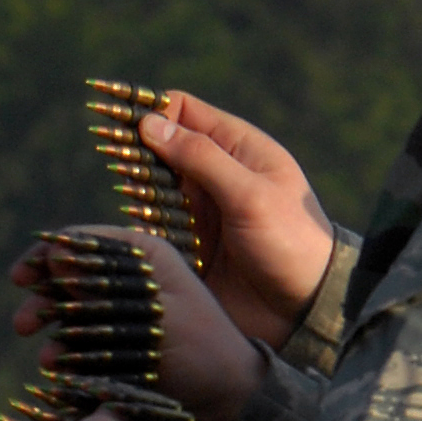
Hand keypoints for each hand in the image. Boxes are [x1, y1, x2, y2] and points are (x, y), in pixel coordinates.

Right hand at [5, 229, 268, 420]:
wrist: (227, 403)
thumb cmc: (202, 350)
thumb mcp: (156, 312)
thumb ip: (107, 284)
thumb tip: (57, 252)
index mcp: (144, 256)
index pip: (84, 241)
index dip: (46, 254)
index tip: (20, 277)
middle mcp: (131, 279)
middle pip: (70, 274)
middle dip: (42, 296)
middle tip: (22, 324)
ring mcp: (124, 312)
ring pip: (70, 307)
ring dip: (49, 325)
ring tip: (39, 352)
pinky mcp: (119, 345)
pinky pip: (80, 340)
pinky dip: (65, 350)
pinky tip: (57, 367)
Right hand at [133, 94, 340, 341]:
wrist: (305, 310)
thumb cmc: (290, 242)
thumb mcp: (249, 194)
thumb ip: (200, 158)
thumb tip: (149, 124)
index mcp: (236, 148)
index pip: (182, 111)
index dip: (149, 110)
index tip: (117, 121)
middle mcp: (214, 175)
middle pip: (160, 149)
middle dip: (134, 153)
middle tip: (116, 164)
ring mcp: (200, 212)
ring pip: (151, 190)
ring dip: (135, 192)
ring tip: (133, 203)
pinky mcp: (189, 247)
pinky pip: (153, 228)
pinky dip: (139, 226)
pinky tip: (131, 230)